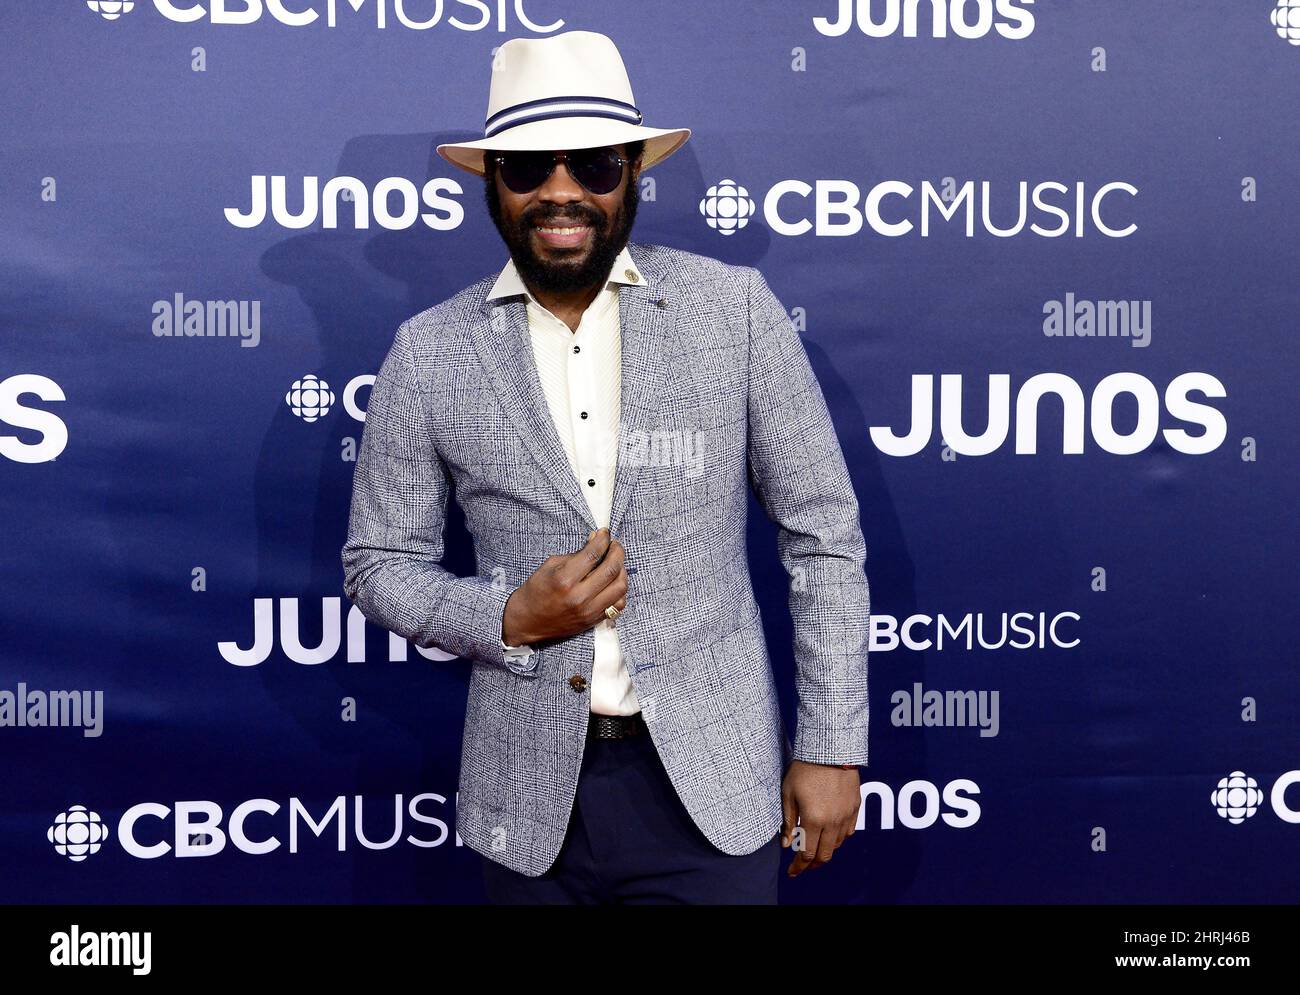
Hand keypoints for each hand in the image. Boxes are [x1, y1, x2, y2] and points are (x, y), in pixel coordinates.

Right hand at [502, 527, 627, 645]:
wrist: (527, 621)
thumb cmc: (536, 591)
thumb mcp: (550, 565)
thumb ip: (576, 554)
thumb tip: (596, 540)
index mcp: (564, 579)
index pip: (593, 553)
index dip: (603, 539)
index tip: (604, 533)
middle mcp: (579, 596)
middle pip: (611, 569)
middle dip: (617, 551)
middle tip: (615, 545)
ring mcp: (589, 610)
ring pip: (620, 587)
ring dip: (622, 570)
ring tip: (615, 563)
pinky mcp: (594, 620)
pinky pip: (619, 604)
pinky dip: (620, 590)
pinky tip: (613, 582)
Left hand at [780, 760, 859, 876]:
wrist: (830, 749)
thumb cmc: (804, 769)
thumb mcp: (788, 793)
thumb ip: (789, 821)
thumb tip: (787, 844)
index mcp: (814, 819)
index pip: (807, 853)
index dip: (799, 866)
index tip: (792, 872)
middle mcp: (833, 821)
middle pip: (825, 855)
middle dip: (813, 864)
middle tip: (803, 865)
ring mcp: (846, 815)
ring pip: (837, 845)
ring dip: (826, 851)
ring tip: (815, 849)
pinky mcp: (855, 807)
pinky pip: (849, 831)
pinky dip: (839, 838)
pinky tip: (830, 835)